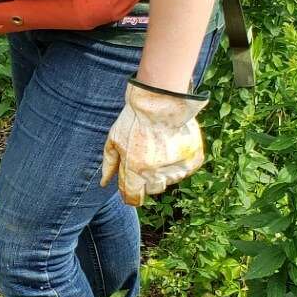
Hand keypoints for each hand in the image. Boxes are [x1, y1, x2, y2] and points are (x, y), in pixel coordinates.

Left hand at [99, 81, 207, 205]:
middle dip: (147, 178)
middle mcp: (157, 173)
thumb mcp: (114, 139)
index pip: (133, 197)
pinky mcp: (193, 161)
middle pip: (152, 189)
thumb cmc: (134, 119)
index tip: (132, 189)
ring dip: (164, 169)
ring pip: (169, 180)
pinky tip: (173, 145)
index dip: (131, 194)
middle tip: (147, 157)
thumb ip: (109, 164)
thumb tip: (104, 184)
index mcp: (135, 170)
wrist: (162, 100)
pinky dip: (179, 161)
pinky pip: (185, 170)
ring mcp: (177, 168)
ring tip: (160, 146)